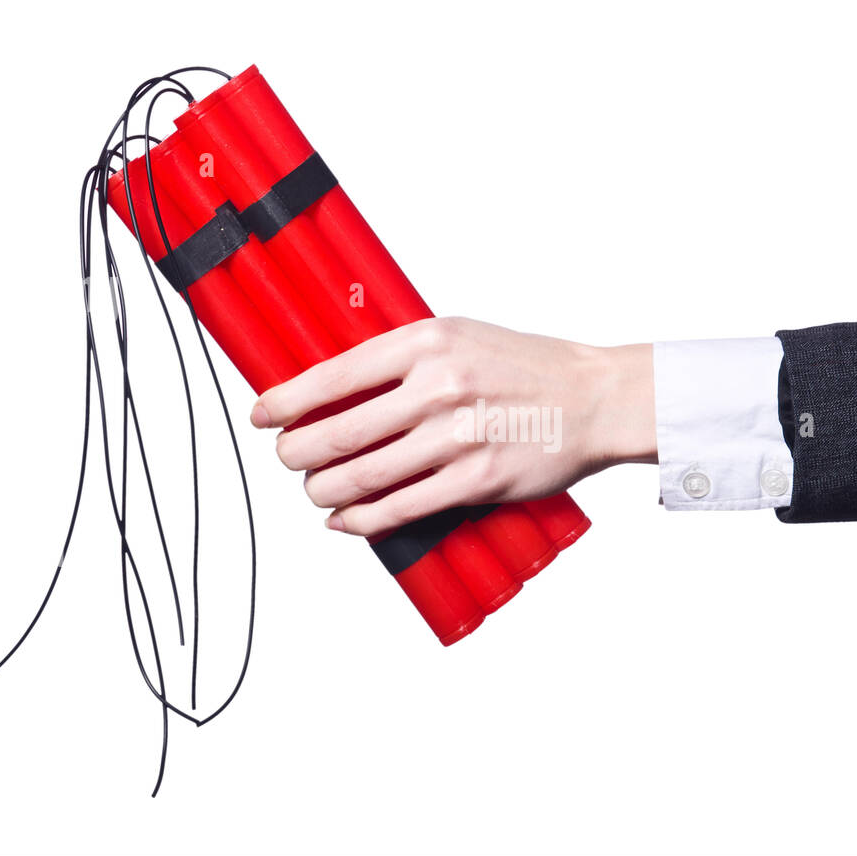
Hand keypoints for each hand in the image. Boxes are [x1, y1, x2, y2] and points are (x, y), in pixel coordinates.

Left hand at [250, 317, 654, 534]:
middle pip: (338, 433)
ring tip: (314, 490)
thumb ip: (403, 359)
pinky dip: (362, 519)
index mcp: (427, 342)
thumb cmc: (526, 366)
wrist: (594, 398)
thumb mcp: (460, 335)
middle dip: (297, 454)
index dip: (286, 402)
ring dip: (323, 490)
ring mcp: (457, 438)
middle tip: (288, 458)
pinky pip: (401, 508)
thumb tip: (338, 388)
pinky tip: (345, 520)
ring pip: (362, 476)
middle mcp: (438, 387)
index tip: (262, 416)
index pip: (334, 376)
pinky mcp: (477, 481)